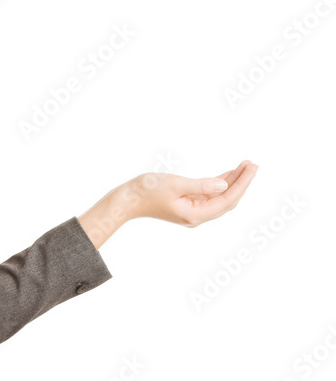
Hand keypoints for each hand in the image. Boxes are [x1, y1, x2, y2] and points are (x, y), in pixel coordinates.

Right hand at [123, 159, 258, 225]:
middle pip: (227, 200)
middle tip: (253, 164)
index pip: (226, 199)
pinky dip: (220, 183)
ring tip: (245, 166)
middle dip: (241, 182)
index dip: (242, 183)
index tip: (251, 168)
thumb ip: (202, 185)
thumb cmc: (147, 191)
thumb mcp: (176, 184)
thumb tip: (225, 185)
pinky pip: (210, 195)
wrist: (127, 200)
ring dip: (233, 182)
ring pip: (220, 197)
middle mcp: (197, 216)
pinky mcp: (188, 205)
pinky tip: (229, 174)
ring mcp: (193, 211)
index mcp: (195, 215)